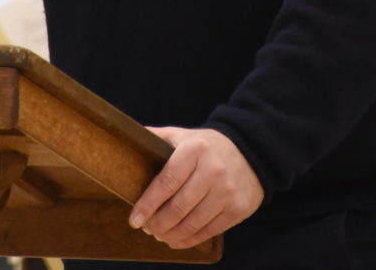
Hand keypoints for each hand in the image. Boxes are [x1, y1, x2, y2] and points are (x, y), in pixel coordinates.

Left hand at [129, 127, 263, 248]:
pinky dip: (189, 240)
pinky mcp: (237, 209)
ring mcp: (227, 192)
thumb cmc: (208, 146)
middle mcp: (213, 170)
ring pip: (192, 224)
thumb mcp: (183, 135)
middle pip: (178, 208)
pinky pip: (208, 231)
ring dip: (170, 235)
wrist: (252, 150)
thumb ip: (156, 137)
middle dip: (157, 223)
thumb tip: (123, 136)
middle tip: (146, 228)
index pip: (166, 183)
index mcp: (195, 150)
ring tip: (159, 234)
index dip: (147, 205)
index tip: (134, 220)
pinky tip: (176, 239)